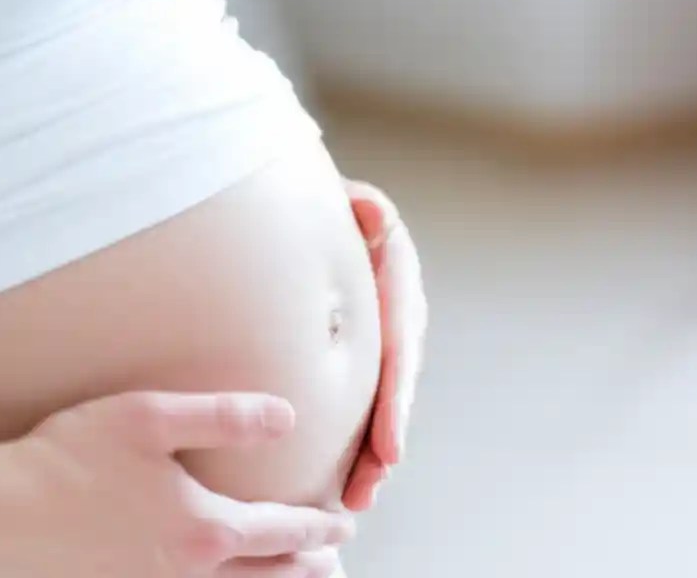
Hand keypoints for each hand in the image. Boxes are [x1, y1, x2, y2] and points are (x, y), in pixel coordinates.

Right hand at [0, 392, 353, 577]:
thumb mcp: (151, 418)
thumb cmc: (66, 457)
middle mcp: (186, 575)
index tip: (342, 527)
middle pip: (265, 577)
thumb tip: (288, 416)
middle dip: (304, 569)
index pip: (282, 532)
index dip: (317, 528)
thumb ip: (226, 416)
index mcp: (204, 531)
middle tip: (332, 564)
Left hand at [342, 180, 427, 510]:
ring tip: (355, 499)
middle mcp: (397, 308)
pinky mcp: (356, 344)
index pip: (401, 345)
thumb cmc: (314, 197)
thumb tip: (373, 216)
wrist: (295, 200)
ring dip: (371, 453)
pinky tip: (338, 477)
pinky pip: (360, 393)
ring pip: (381, 397)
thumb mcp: (339, 195)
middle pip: (396, 385)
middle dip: (384, 442)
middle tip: (368, 490)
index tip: (390, 449)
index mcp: (398, 274)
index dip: (396, 401)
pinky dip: (353, 436)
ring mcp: (379, 329)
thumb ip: (361, 209)